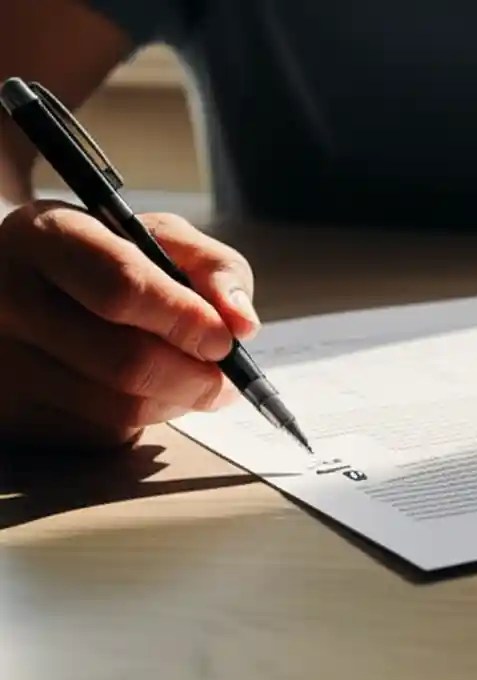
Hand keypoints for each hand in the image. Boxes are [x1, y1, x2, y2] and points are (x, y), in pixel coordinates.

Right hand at [0, 201, 259, 448]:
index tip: (224, 341)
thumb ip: (213, 268)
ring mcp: (3, 362)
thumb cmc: (105, 260)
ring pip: (119, 408)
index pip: (122, 288)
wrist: (21, 290)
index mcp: (47, 236)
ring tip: (193, 382)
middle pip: (125, 361)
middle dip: (196, 377)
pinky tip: (141, 392)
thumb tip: (242, 324)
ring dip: (177, 402)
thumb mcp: (158, 239)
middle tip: (225, 379)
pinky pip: (101, 434)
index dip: (186, 320)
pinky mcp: (10, 415)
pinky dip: (141, 421)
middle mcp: (10, 298)